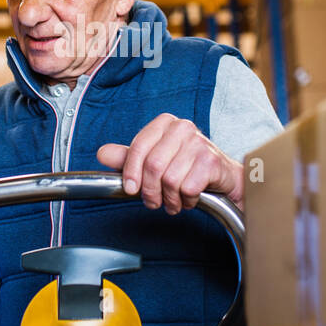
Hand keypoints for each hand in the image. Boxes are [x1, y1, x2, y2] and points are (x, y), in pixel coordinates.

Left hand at [97, 113, 243, 213]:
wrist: (223, 177)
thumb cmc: (187, 167)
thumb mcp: (154, 160)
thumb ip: (128, 158)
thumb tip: (102, 154)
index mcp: (165, 123)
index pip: (139, 147)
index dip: (131, 172)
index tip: (131, 189)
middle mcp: (182, 128)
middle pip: (153, 166)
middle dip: (150, 191)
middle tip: (154, 201)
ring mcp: (199, 143)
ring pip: (170, 180)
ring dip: (170, 199)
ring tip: (174, 201)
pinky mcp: (212, 161)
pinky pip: (188, 188)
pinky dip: (186, 200)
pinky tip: (190, 197)